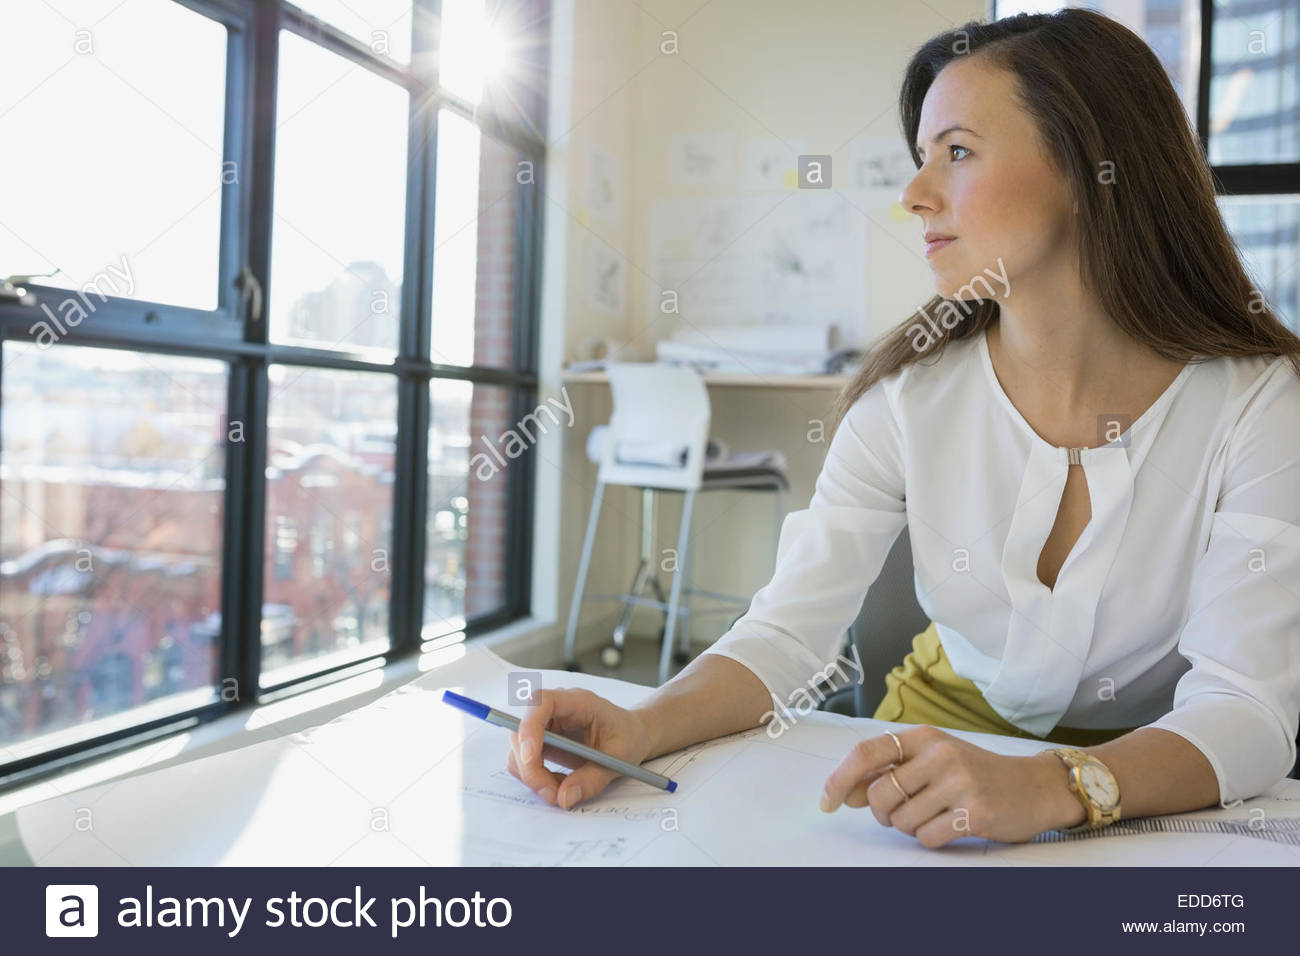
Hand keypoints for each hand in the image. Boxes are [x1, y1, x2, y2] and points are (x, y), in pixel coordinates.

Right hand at [507, 687, 655, 810]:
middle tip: (550, 792)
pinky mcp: (542, 742)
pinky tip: (557, 786)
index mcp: (579, 702)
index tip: (530, 757)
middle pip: (522, 729)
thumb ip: (593, 778)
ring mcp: (546, 726)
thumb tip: (564, 797)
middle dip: (529, 765)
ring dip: (530, 775)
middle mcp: (557, 710)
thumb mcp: (620, 759)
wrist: (632, 736)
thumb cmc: (629, 737)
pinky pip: (525, 761)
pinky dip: (535, 778)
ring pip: (519, 748)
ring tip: (557, 792)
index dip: (529, 726)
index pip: (541, 701)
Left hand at [819, 724, 1086, 846]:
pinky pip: (928, 837)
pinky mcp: (976, 812)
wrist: (1034, 786)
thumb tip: (848, 793)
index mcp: (923, 736)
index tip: (826, 802)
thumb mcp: (933, 759)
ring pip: (902, 821)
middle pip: (880, 795)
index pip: (867, 753)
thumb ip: (891, 771)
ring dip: (911, 826)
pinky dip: (932, 838)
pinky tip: (952, 826)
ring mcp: (959, 782)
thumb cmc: (975, 773)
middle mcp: (940, 754)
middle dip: (882, 814)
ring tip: (936, 814)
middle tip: (900, 813)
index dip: (839, 779)